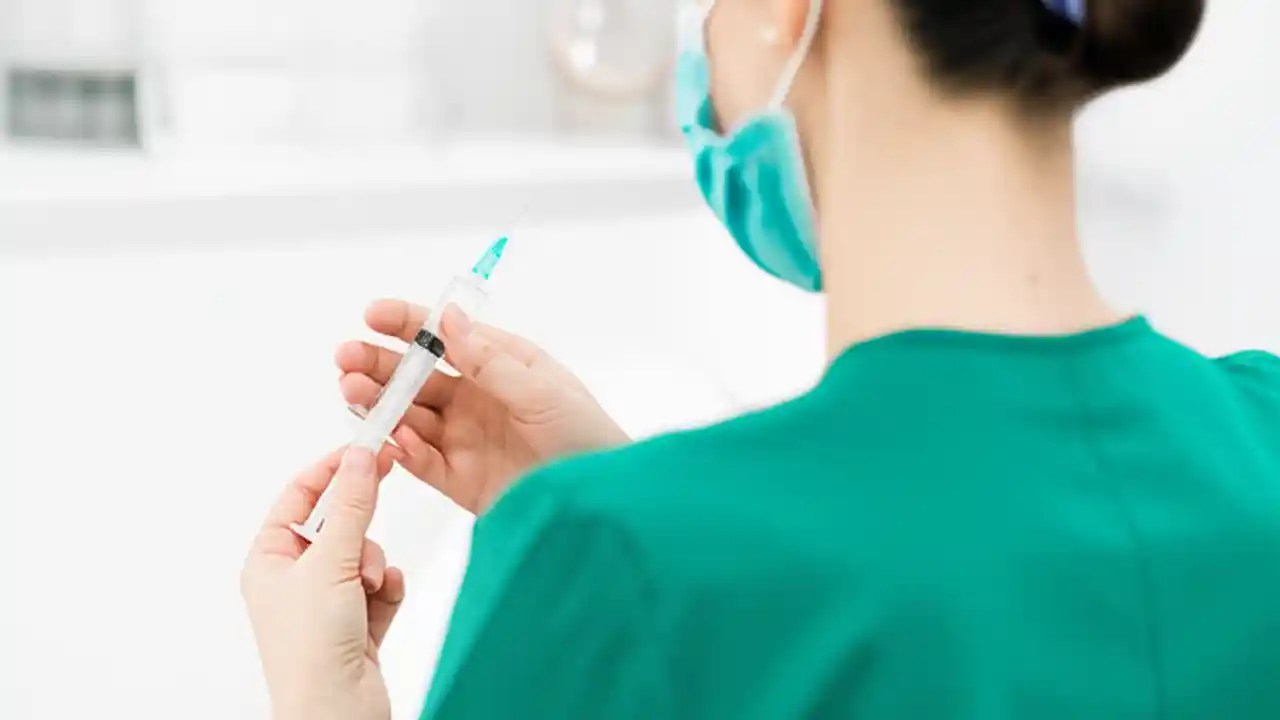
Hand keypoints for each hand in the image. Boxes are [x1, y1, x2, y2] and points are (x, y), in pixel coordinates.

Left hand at [242, 447, 405, 719]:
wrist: (337, 714)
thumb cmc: (311, 651)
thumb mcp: (331, 563)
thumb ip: (351, 505)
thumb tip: (360, 458)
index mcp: (268, 560)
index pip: (298, 495)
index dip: (332, 468)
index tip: (367, 448)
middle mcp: (293, 579)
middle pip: (337, 522)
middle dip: (359, 524)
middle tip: (385, 478)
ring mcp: (325, 602)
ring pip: (364, 553)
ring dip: (374, 564)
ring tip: (367, 588)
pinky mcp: (355, 623)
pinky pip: (381, 584)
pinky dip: (386, 589)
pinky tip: (381, 603)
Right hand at [336, 299, 628, 513]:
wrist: (603, 505)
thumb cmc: (588, 439)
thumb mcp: (543, 393)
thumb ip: (490, 362)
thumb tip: (449, 320)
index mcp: (501, 365)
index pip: (446, 336)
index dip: (408, 324)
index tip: (373, 314)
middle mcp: (477, 398)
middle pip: (416, 376)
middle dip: (379, 365)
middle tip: (346, 358)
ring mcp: (466, 439)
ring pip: (410, 416)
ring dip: (379, 403)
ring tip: (354, 393)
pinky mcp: (460, 480)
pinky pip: (421, 462)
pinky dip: (402, 450)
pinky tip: (390, 439)